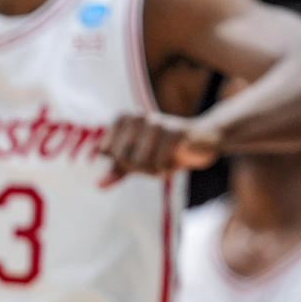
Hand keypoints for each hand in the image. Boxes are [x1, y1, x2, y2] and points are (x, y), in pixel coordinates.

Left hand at [98, 112, 219, 186]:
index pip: (107, 150)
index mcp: (124, 118)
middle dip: (137, 168)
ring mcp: (157, 122)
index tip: (136, 156)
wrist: (202, 141)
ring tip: (162, 163)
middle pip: (122, 157)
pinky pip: (158, 160)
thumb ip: (117, 171)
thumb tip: (98, 185)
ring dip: (151, 170)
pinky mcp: (175, 131)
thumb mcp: (138, 160)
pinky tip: (172, 163)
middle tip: (152, 163)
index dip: (120, 161)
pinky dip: (164, 168)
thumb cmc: (165, 150)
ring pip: (139, 160)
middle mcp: (138, 116)